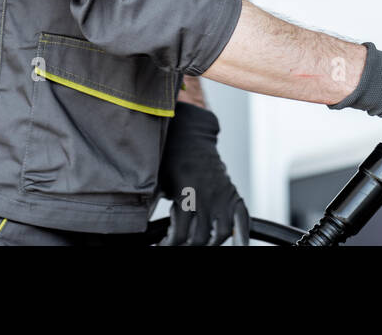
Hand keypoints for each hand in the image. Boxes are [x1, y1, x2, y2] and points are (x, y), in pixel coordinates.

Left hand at [157, 102, 248, 244]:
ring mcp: (222, 196)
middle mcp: (207, 197)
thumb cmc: (171, 158)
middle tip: (177, 242)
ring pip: (222, 232)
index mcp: (187, 194)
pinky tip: (241, 244)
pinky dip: (243, 233)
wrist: (190, 137)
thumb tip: (138, 225)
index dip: (169, 244)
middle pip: (200, 237)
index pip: (180, 235)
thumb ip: (151, 205)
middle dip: (186, 245)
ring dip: (210, 243)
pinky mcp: (231, 193)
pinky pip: (242, 217)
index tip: (163, 244)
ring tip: (198, 242)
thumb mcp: (157, 182)